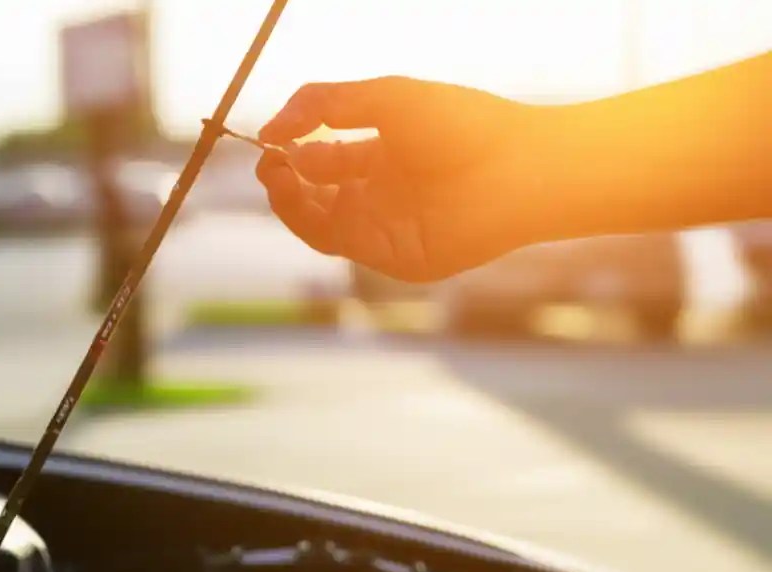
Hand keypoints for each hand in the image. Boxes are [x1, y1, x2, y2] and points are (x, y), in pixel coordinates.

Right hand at [257, 76, 550, 281]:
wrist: (520, 169)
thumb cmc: (463, 124)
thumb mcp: (386, 97)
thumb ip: (326, 104)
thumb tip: (271, 127)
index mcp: (388, 157)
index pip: (326, 161)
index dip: (293, 149)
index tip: (269, 137)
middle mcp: (385, 195)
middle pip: (316, 197)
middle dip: (284, 179)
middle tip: (266, 160)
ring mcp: (388, 229)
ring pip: (320, 225)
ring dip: (288, 201)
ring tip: (275, 173)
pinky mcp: (394, 258)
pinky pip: (339, 244)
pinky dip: (308, 220)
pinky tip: (299, 190)